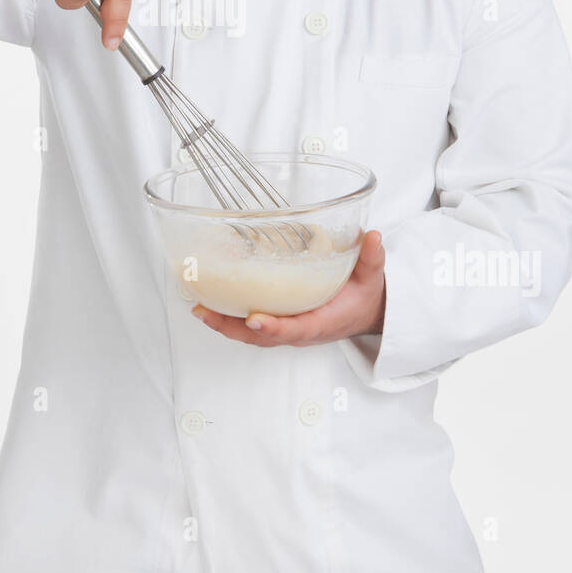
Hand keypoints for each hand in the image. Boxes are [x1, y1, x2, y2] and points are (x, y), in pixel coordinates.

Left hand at [190, 229, 386, 346]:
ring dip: (223, 324)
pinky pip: (251, 326)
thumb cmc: (365, 297)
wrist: (367, 314)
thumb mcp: (373, 276)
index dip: (274, 326)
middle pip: (260, 336)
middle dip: (231, 327)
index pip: (295, 328)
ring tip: (198, 308)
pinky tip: (210, 304)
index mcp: (321, 322)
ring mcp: (288, 329)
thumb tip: (372, 236)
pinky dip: (229, 319)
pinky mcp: (280, 322)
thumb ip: (372, 257)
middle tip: (204, 312)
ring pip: (251, 334)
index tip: (254, 319)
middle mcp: (300, 330)